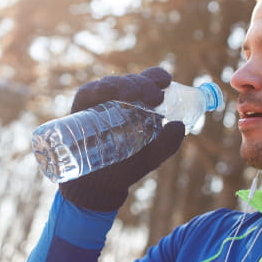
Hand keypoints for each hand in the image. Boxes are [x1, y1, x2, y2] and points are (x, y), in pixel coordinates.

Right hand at [59, 67, 185, 210]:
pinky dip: (98, 89)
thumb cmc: (126, 166)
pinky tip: (106, 92)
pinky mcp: (82, 108)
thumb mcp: (151, 157)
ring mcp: (100, 101)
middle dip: (144, 84)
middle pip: (132, 81)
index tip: (166, 82)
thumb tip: (179, 125)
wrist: (99, 186)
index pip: (148, 81)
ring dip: (124, 85)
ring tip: (133, 95)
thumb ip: (167, 144)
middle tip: (155, 98)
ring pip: (112, 83)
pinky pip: (89, 92)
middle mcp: (119, 98)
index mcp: (138, 103)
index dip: (156, 76)